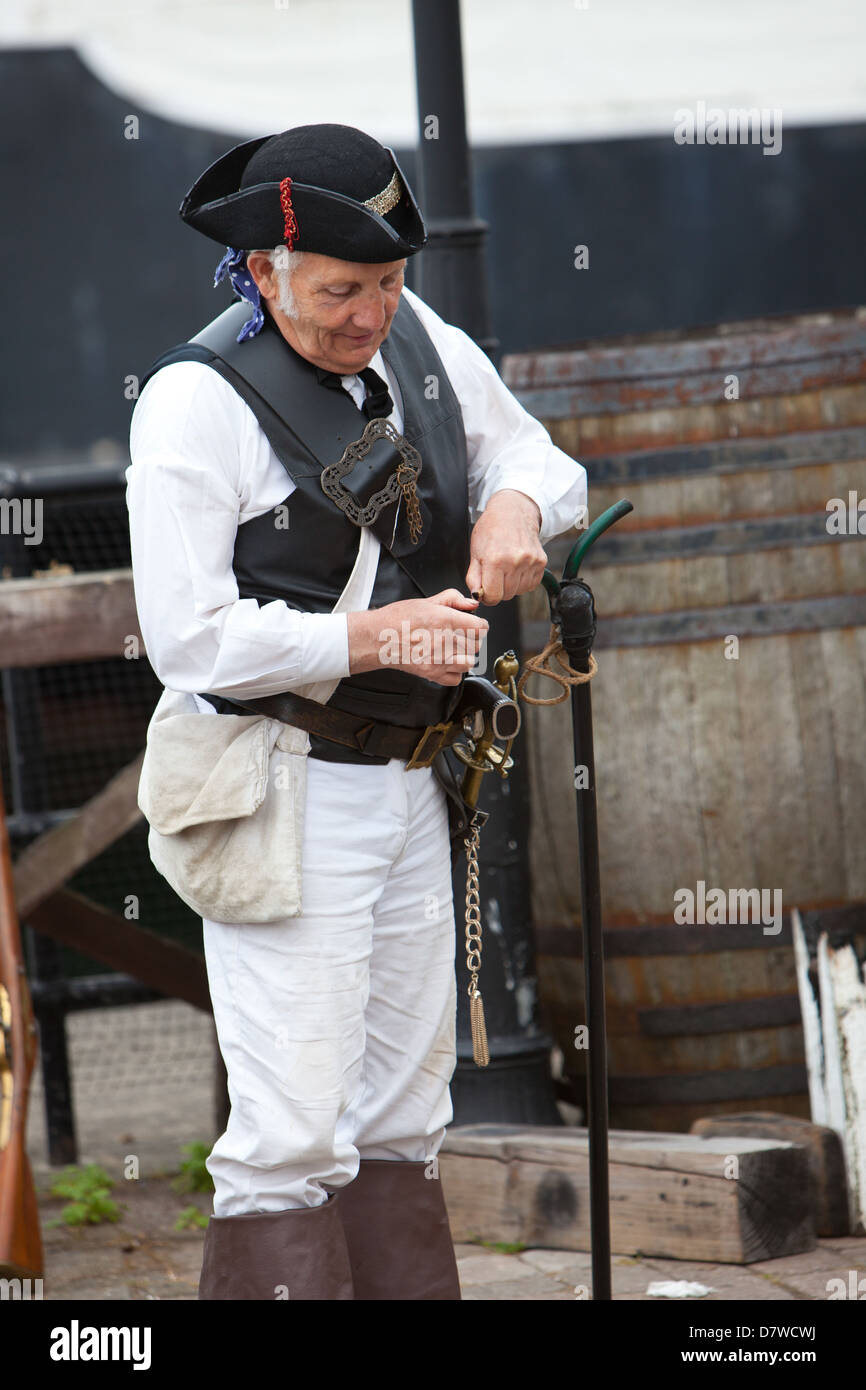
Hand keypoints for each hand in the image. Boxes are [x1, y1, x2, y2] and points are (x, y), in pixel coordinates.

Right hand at [347, 589, 488, 685]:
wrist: (377, 638)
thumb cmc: (397, 619)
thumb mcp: (427, 601)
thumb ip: (453, 599)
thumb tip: (471, 603)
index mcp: (445, 621)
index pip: (480, 627)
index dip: (480, 625)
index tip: (476, 625)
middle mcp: (444, 642)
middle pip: (476, 645)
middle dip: (472, 639)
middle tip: (461, 635)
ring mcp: (439, 660)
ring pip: (469, 662)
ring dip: (465, 656)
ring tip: (455, 649)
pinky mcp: (432, 674)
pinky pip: (456, 678)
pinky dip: (454, 672)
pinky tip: (447, 662)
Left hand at [465, 490, 546, 603]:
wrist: (513, 512)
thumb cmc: (491, 530)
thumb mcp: (475, 552)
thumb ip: (473, 578)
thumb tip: (477, 596)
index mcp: (495, 559)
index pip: (492, 596)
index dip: (486, 597)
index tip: (485, 590)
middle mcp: (515, 561)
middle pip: (506, 596)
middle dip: (498, 589)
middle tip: (495, 574)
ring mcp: (530, 562)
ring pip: (519, 591)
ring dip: (511, 585)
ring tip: (506, 568)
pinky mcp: (541, 562)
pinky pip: (531, 585)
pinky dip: (523, 581)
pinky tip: (517, 567)